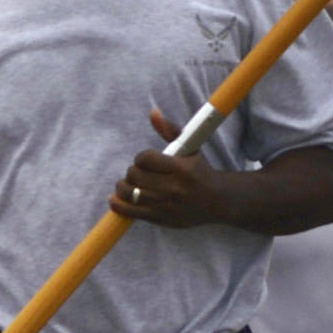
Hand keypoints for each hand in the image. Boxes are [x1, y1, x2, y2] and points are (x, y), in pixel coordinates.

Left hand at [110, 111, 229, 229]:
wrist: (216, 200)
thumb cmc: (199, 171)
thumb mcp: (189, 148)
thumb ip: (169, 130)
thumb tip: (152, 113)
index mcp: (180, 168)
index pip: (145, 159)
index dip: (141, 158)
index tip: (145, 161)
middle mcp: (173, 188)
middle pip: (135, 175)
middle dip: (132, 172)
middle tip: (137, 173)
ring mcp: (165, 205)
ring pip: (130, 193)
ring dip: (123, 187)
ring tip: (127, 184)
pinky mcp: (160, 219)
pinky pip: (130, 212)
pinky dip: (118, 204)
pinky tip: (116, 199)